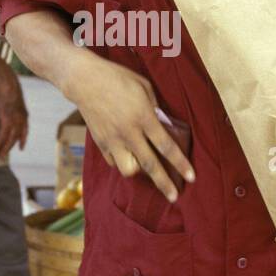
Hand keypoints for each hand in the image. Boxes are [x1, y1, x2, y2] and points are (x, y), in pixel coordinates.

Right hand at [0, 65, 27, 158]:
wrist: (6, 82)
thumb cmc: (6, 84)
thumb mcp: (11, 95)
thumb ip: (9, 101)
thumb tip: (2, 101)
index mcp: (23, 112)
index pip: (24, 128)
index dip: (22, 138)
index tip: (21, 147)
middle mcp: (21, 118)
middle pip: (17, 136)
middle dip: (11, 146)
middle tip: (4, 155)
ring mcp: (15, 120)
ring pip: (11, 138)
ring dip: (4, 148)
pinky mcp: (7, 120)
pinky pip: (3, 135)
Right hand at [68, 53, 193, 201]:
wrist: (84, 80)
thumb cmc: (118, 78)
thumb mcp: (144, 87)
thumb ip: (155, 108)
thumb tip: (164, 124)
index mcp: (143, 117)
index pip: (166, 146)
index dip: (180, 163)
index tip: (191, 177)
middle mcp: (129, 132)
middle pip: (150, 165)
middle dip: (164, 183)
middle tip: (174, 197)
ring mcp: (113, 140)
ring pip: (128, 169)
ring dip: (139, 171)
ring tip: (145, 167)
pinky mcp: (100, 142)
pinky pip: (114, 162)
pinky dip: (122, 162)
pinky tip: (126, 154)